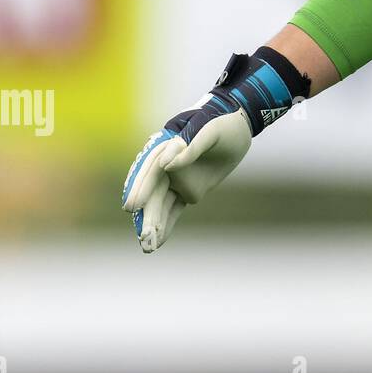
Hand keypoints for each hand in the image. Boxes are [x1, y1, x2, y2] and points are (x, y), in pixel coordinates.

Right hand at [120, 46, 308, 252]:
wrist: (238, 128)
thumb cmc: (223, 125)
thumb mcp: (212, 131)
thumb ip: (191, 146)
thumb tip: (167, 164)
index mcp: (166, 147)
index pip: (150, 170)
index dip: (141, 188)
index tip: (133, 207)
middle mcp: (166, 166)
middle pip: (152, 193)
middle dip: (146, 215)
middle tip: (142, 238)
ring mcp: (176, 180)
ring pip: (160, 205)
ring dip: (153, 225)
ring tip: (147, 248)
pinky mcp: (187, 190)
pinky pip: (173, 209)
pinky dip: (166, 224)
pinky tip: (158, 242)